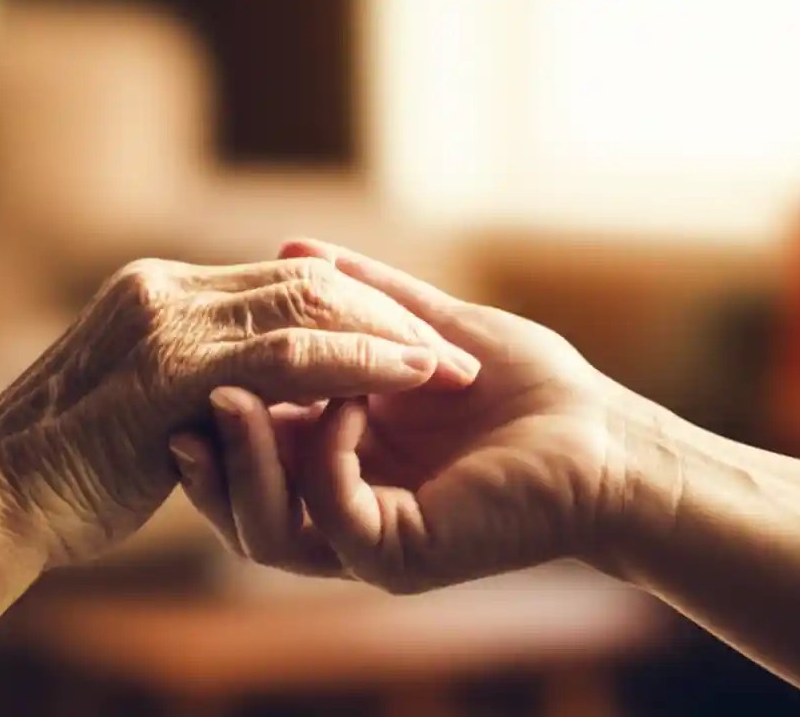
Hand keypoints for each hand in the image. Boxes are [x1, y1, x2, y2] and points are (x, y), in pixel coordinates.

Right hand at [0, 256, 478, 565]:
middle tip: (451, 343)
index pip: (276, 283)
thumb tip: (242, 405)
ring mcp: (165, 322)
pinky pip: (291, 354)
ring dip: (387, 333)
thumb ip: (187, 390)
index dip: (351, 306)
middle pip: (303, 281)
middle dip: (384, 312)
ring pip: (306, 305)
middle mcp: (163, 291)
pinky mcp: (171, 368)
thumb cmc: (58, 473)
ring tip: (450, 362)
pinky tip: (409, 379)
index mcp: (155, 295)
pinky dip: (359, 362)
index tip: (408, 338)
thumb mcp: (129, 413)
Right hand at [174, 241, 626, 592]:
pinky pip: (330, 514)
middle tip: (194, 390)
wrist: (605, 438)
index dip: (216, 410)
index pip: (249, 450)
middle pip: (238, 503)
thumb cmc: (529, 389)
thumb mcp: (428, 329)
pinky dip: (325, 454)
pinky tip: (351, 400)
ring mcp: (367, 541)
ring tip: (232, 400)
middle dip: (207, 451)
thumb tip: (290, 244)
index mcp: (339, 462)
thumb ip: (359, 296)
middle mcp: (341, 510)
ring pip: (265, 530)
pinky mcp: (399, 554)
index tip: (197, 354)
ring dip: (243, 464)